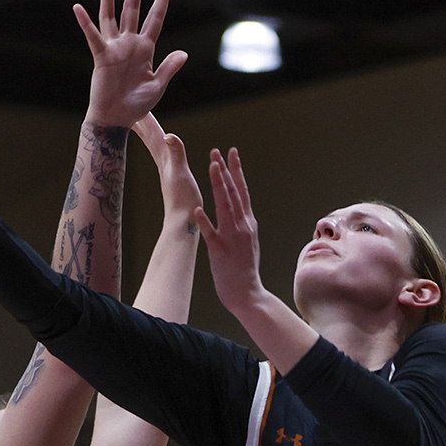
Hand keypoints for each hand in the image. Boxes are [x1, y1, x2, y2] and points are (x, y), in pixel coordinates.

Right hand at [75, 0, 186, 127]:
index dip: (161, 1)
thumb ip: (169, 68)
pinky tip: (78, 8)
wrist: (117, 118)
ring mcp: (114, 48)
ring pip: (112, 16)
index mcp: (146, 48)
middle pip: (133, 8)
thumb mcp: (157, 86)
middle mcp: (129, 43)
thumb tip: (184, 53)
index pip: (155, 19)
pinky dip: (85, 23)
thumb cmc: (136, 105)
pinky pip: (93, 37)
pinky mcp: (102, 57)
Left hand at [133, 113, 200, 217]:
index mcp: (164, 157)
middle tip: (131, 104)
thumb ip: (176, 154)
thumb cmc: (183, 201)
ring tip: (140, 119)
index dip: (145, 116)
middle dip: (141, 119)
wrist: (182, 223)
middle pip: (149, 135)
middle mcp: (162, 161)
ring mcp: (166, 168)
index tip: (135, 99)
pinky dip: (160, 143)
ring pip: (153, 143)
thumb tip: (168, 135)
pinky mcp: (172, 175)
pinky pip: (163, 153)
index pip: (152, 131)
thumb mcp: (181, 174)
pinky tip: (161, 145)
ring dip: (147, 130)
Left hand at [195, 147, 263, 312]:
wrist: (248, 294)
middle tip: (217, 151)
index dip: (236, 171)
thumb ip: (242, 226)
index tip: (230, 154)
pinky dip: (204, 221)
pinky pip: (211, 233)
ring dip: (219, 185)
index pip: (241, 191)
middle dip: (225, 170)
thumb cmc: (243, 271)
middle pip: (234, 192)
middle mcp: (243, 225)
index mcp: (247, 223)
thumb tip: (240, 212)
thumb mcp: (246, 243)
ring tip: (212, 167)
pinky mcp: (220, 251)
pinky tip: (197, 209)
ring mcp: (232, 237)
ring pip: (225, 206)